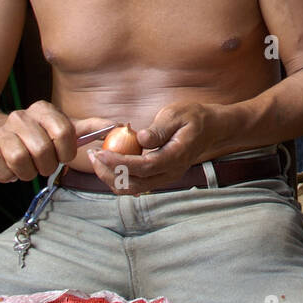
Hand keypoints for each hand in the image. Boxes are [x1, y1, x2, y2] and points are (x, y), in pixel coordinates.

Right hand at [0, 103, 113, 182]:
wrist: (0, 138)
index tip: (63, 156)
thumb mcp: (64, 128)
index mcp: (43, 110)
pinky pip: (0, 168)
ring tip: (28, 168)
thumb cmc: (39, 136)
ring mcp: (1, 133)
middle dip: (48, 165)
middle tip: (45, 165)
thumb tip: (118, 125)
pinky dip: (8, 176)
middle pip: (42, 150)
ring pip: (20, 161)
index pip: (64, 132)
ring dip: (28, 173)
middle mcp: (20, 117)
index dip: (66, 151)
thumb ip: (91, 127)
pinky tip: (11, 169)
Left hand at [86, 101, 225, 193]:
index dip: (119, 163)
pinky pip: (135, 184)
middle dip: (108, 173)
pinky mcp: (159, 177)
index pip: (143, 167)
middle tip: (92, 155)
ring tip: (97, 159)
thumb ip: (159, 128)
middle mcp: (170, 173)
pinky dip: (119, 176)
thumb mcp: (177, 114)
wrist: (211, 129)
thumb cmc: (193, 118)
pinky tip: (109, 161)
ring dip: (111, 177)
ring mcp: (165, 178)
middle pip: (133, 184)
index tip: (99, 153)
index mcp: (175, 157)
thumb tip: (140, 138)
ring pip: (132, 188)